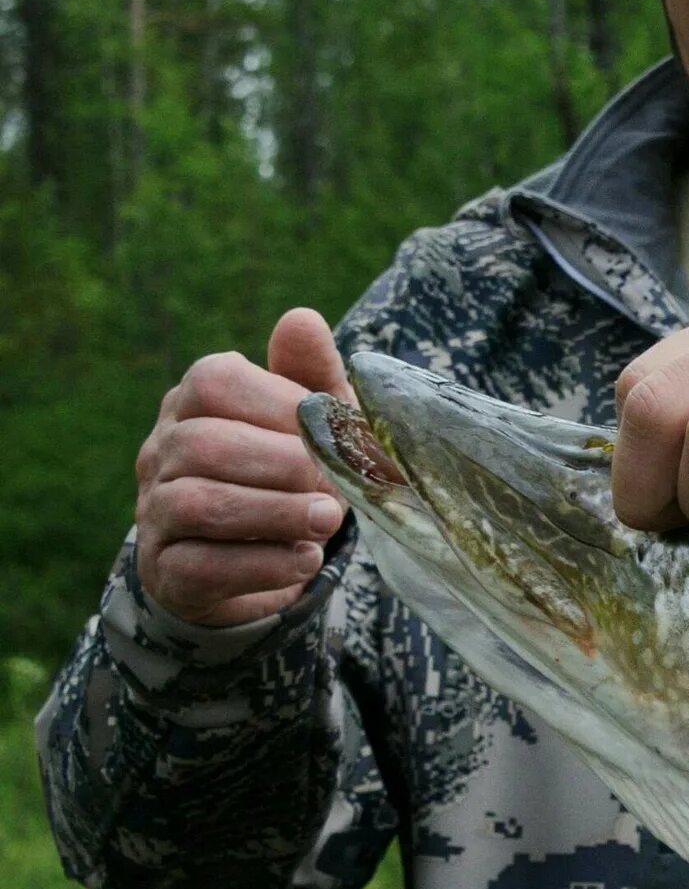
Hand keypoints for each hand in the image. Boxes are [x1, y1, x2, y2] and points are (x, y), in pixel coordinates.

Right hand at [135, 310, 354, 630]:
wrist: (261, 556)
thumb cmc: (290, 471)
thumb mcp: (313, 420)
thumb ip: (310, 371)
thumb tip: (301, 318)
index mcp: (194, 401)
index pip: (216, 382)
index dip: (280, 405)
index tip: (327, 433)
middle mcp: (161, 451)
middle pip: (206, 444)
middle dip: (283, 465)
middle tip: (333, 486)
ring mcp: (155, 511)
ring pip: (199, 504)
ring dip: (277, 513)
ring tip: (328, 521)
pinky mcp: (167, 570)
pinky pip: (201, 565)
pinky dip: (264, 563)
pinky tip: (305, 558)